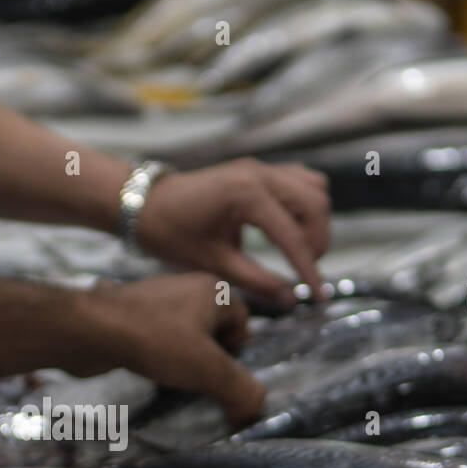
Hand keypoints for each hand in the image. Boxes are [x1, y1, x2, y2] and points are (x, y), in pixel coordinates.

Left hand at [80, 273, 264, 425]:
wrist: (89, 330)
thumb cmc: (156, 341)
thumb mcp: (209, 369)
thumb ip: (241, 391)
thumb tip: (255, 411)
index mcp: (213, 289)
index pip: (243, 322)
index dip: (236, 352)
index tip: (218, 371)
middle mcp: (186, 288)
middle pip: (213, 332)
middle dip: (207, 360)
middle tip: (195, 380)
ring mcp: (155, 300)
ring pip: (183, 337)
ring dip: (181, 361)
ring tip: (169, 378)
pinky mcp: (129, 315)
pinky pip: (156, 339)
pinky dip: (156, 357)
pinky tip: (146, 370)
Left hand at [134, 159, 330, 300]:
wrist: (146, 205)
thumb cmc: (171, 232)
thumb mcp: (212, 263)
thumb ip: (255, 281)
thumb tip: (290, 299)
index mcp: (245, 195)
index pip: (292, 236)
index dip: (308, 269)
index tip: (319, 296)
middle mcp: (259, 174)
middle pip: (314, 205)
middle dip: (317, 242)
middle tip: (306, 272)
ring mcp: (260, 168)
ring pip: (313, 189)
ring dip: (314, 221)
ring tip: (300, 252)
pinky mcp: (259, 170)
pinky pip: (299, 180)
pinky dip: (305, 204)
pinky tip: (291, 229)